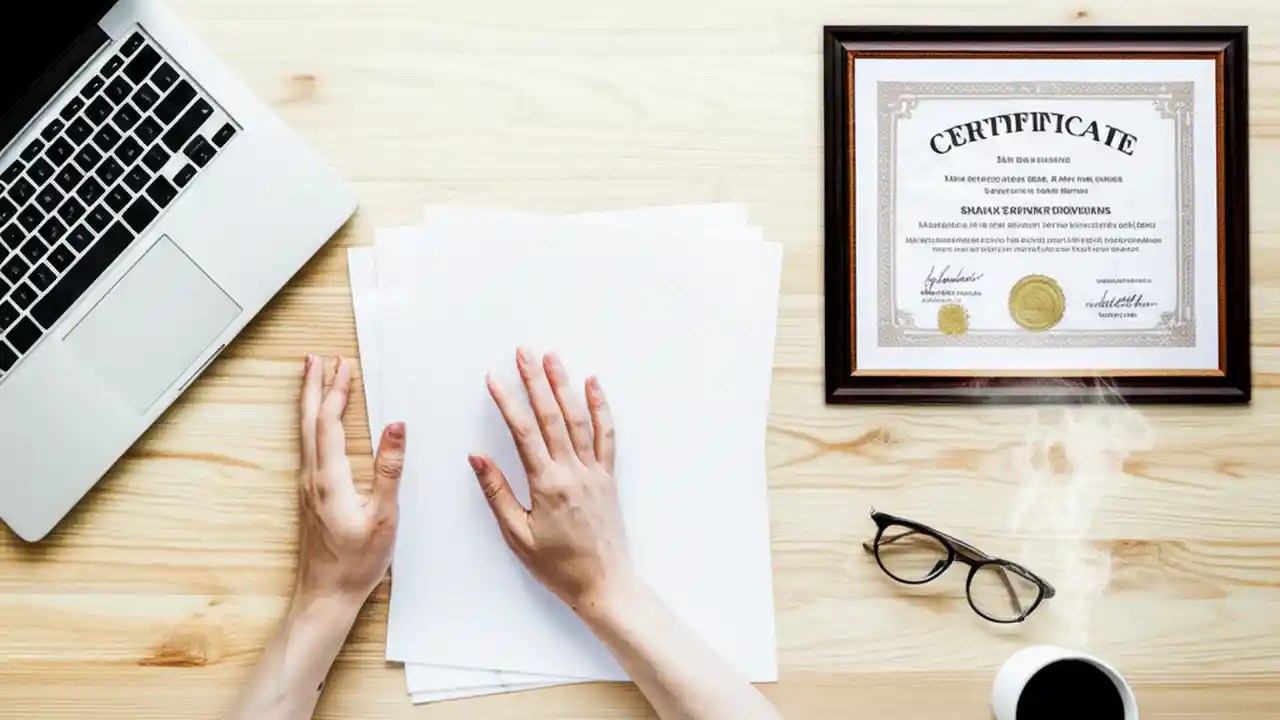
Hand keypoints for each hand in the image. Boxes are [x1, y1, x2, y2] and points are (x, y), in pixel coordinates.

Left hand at [294, 355, 403, 609]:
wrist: (325, 596)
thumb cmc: (356, 563)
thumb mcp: (384, 516)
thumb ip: (389, 468)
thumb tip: (395, 426)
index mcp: (329, 479)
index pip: (329, 423)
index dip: (336, 391)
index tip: (343, 365)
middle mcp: (312, 478)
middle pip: (308, 421)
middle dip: (314, 386)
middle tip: (317, 359)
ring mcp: (307, 487)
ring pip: (304, 433)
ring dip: (311, 402)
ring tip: (315, 379)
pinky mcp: (309, 496)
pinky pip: (308, 447)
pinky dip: (313, 424)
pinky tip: (320, 424)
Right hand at [470, 348, 632, 612]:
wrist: (604, 584)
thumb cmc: (558, 566)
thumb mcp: (518, 536)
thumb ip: (498, 493)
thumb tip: (478, 457)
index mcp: (547, 485)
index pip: (524, 433)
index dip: (508, 402)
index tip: (493, 378)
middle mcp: (573, 471)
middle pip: (552, 416)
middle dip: (535, 380)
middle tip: (523, 351)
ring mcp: (595, 471)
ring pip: (579, 419)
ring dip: (564, 385)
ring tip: (552, 358)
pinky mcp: (609, 477)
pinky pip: (606, 435)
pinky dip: (601, 407)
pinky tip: (593, 384)